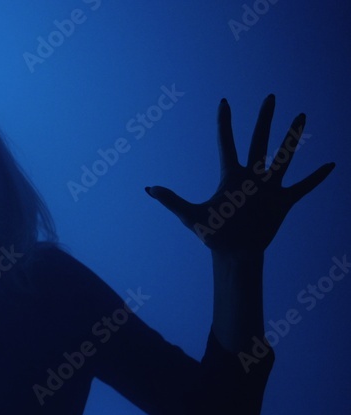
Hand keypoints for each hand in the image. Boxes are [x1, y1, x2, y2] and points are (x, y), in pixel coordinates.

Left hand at [145, 95, 334, 257]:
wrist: (233, 253)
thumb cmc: (212, 234)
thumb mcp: (190, 216)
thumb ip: (172, 200)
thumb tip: (148, 188)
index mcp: (229, 176)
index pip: (225, 143)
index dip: (224, 123)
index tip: (223, 102)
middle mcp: (251, 177)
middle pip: (259, 142)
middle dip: (264, 120)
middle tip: (271, 97)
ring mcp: (268, 188)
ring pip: (283, 157)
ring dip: (292, 138)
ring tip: (301, 116)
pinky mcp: (282, 202)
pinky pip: (302, 187)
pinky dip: (315, 178)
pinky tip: (330, 166)